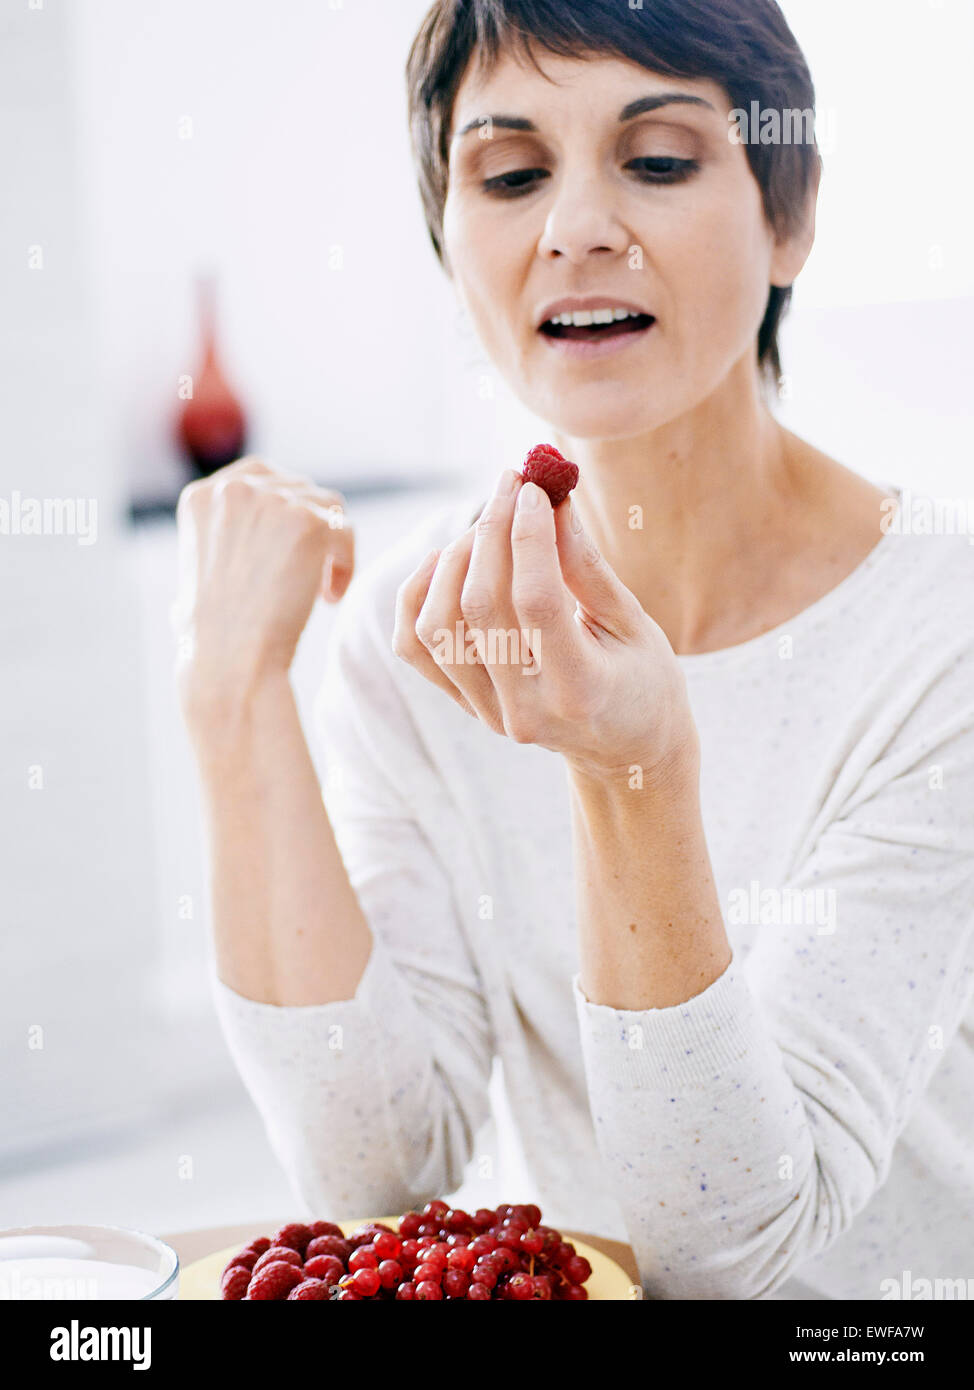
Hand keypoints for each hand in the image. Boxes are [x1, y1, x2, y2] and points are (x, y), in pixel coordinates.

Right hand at [172, 456, 353, 715]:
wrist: (231, 659)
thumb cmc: (212, 635)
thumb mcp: (199, 569)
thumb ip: (224, 535)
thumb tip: (258, 536)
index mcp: (202, 496)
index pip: (260, 476)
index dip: (284, 508)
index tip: (291, 545)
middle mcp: (234, 489)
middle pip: (298, 488)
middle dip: (310, 528)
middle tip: (309, 576)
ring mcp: (272, 501)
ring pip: (328, 509)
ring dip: (329, 547)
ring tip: (320, 590)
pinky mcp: (309, 522)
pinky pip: (345, 533)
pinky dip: (344, 565)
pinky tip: (329, 598)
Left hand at [393, 468, 696, 783]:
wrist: (627, 751)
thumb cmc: (644, 681)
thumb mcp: (634, 623)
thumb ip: (586, 566)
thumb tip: (549, 498)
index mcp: (580, 689)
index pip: (537, 601)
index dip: (529, 536)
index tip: (534, 488)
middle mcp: (526, 708)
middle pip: (481, 606)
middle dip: (491, 531)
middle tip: (510, 485)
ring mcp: (490, 712)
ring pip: (438, 625)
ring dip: (455, 560)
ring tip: (488, 525)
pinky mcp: (468, 707)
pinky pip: (416, 647)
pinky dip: (419, 596)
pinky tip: (445, 561)